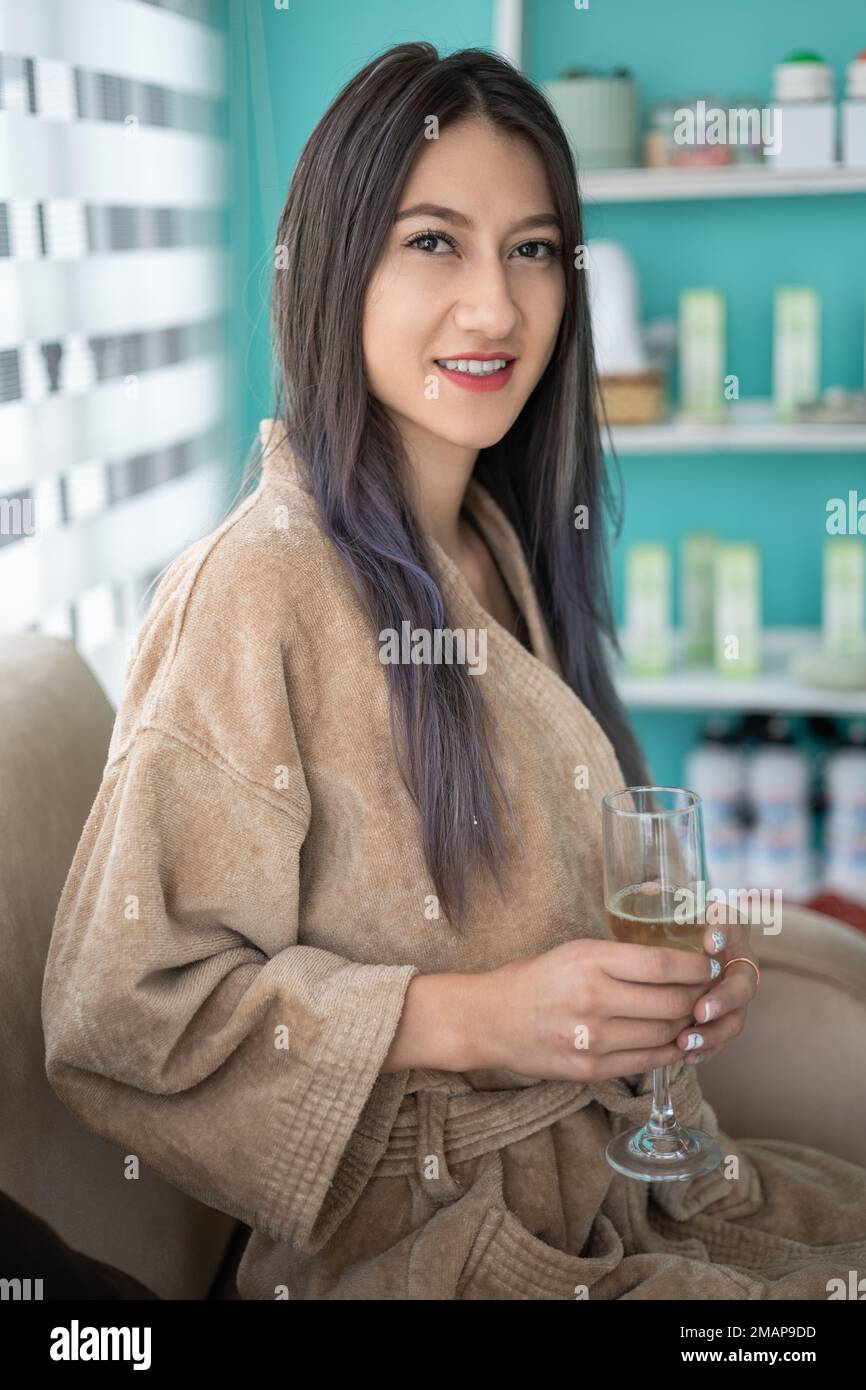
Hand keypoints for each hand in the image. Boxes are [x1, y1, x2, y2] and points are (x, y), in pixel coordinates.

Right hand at [471, 937, 720, 1082]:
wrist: (493, 1018)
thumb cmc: (538, 978)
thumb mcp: (577, 952)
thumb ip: (623, 959)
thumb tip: (679, 965)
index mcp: (591, 961)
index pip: (662, 964)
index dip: (696, 967)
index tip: (710, 966)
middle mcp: (594, 999)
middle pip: (672, 1002)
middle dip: (700, 999)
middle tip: (708, 994)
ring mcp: (593, 1038)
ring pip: (665, 1034)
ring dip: (687, 1026)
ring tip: (692, 1017)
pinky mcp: (590, 1069)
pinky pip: (647, 1062)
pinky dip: (670, 1051)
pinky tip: (675, 1041)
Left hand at [675, 909, 758, 1066]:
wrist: (673, 952)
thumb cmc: (663, 927)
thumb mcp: (662, 910)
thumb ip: (661, 898)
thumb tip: (649, 887)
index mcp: (727, 930)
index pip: (735, 925)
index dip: (725, 932)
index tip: (708, 939)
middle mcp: (736, 962)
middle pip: (744, 981)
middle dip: (724, 998)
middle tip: (701, 1009)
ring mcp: (733, 994)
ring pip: (736, 1016)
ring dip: (714, 1031)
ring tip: (687, 1041)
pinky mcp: (724, 1019)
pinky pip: (722, 1038)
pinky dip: (708, 1049)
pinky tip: (687, 1057)